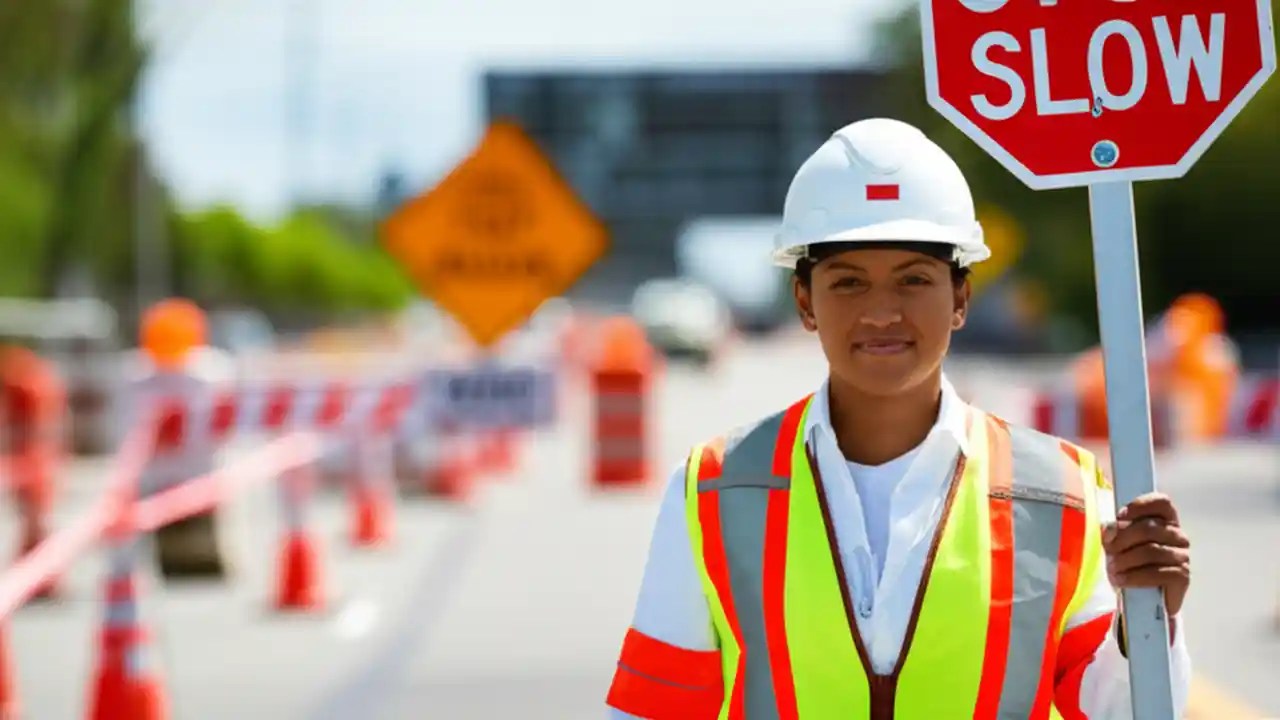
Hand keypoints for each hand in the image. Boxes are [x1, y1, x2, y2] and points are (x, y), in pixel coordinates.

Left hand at [1101, 492, 1190, 615]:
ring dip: (1126, 560)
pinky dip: (1135, 577)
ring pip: (1151, 551)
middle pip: (1149, 528)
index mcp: (1165, 519)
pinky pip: (1159, 573)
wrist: (1139, 594)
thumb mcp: (1116, 541)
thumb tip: (1110, 527)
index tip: (1120, 515)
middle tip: (1109, 551)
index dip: (1140, 506)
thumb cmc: (1128, 560)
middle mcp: (1177, 535)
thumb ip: (1112, 530)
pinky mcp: (1182, 576)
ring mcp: (1182, 555)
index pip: (1161, 502)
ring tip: (1112, 568)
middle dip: (1123, 539)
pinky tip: (1122, 580)